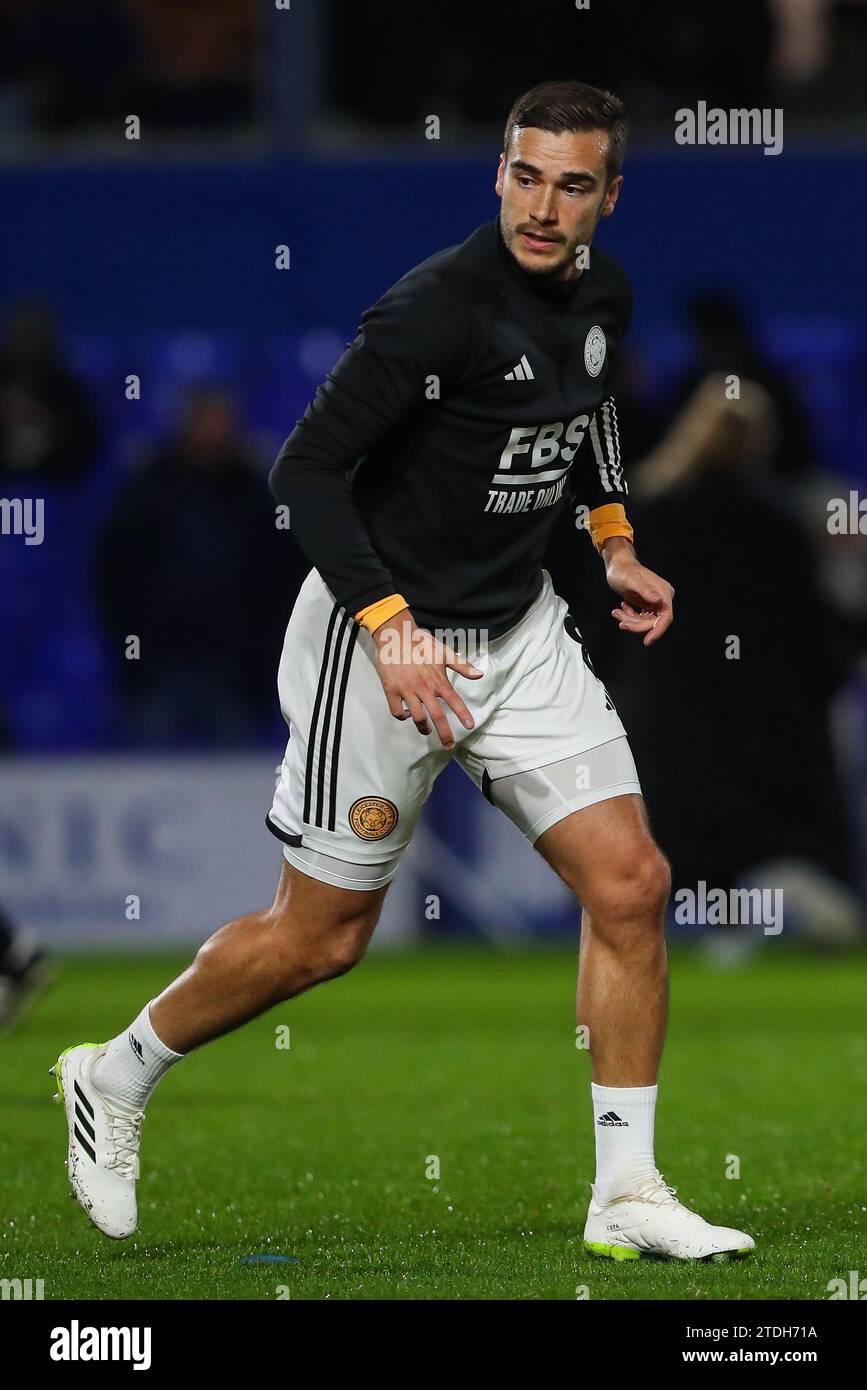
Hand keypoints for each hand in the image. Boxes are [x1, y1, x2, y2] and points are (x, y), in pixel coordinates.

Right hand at [372, 608, 483, 747]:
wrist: (395, 635)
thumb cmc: (421, 643)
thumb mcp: (444, 652)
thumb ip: (461, 665)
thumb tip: (479, 674)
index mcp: (438, 680)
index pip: (454, 700)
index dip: (463, 714)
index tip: (470, 726)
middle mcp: (424, 688)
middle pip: (437, 716)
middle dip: (445, 734)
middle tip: (449, 745)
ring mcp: (407, 690)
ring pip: (417, 718)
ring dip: (423, 728)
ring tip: (427, 731)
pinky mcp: (392, 690)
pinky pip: (397, 711)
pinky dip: (403, 716)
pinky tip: (407, 715)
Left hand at [603, 539, 673, 645]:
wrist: (617, 565)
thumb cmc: (623, 571)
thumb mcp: (631, 580)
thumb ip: (645, 590)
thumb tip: (659, 600)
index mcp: (663, 592)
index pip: (666, 617)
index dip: (658, 631)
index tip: (647, 641)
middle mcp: (662, 598)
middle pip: (653, 622)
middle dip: (636, 625)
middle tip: (621, 622)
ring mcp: (655, 602)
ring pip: (645, 622)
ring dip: (630, 620)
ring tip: (616, 612)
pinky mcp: (647, 604)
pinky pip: (640, 618)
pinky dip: (629, 616)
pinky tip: (621, 608)